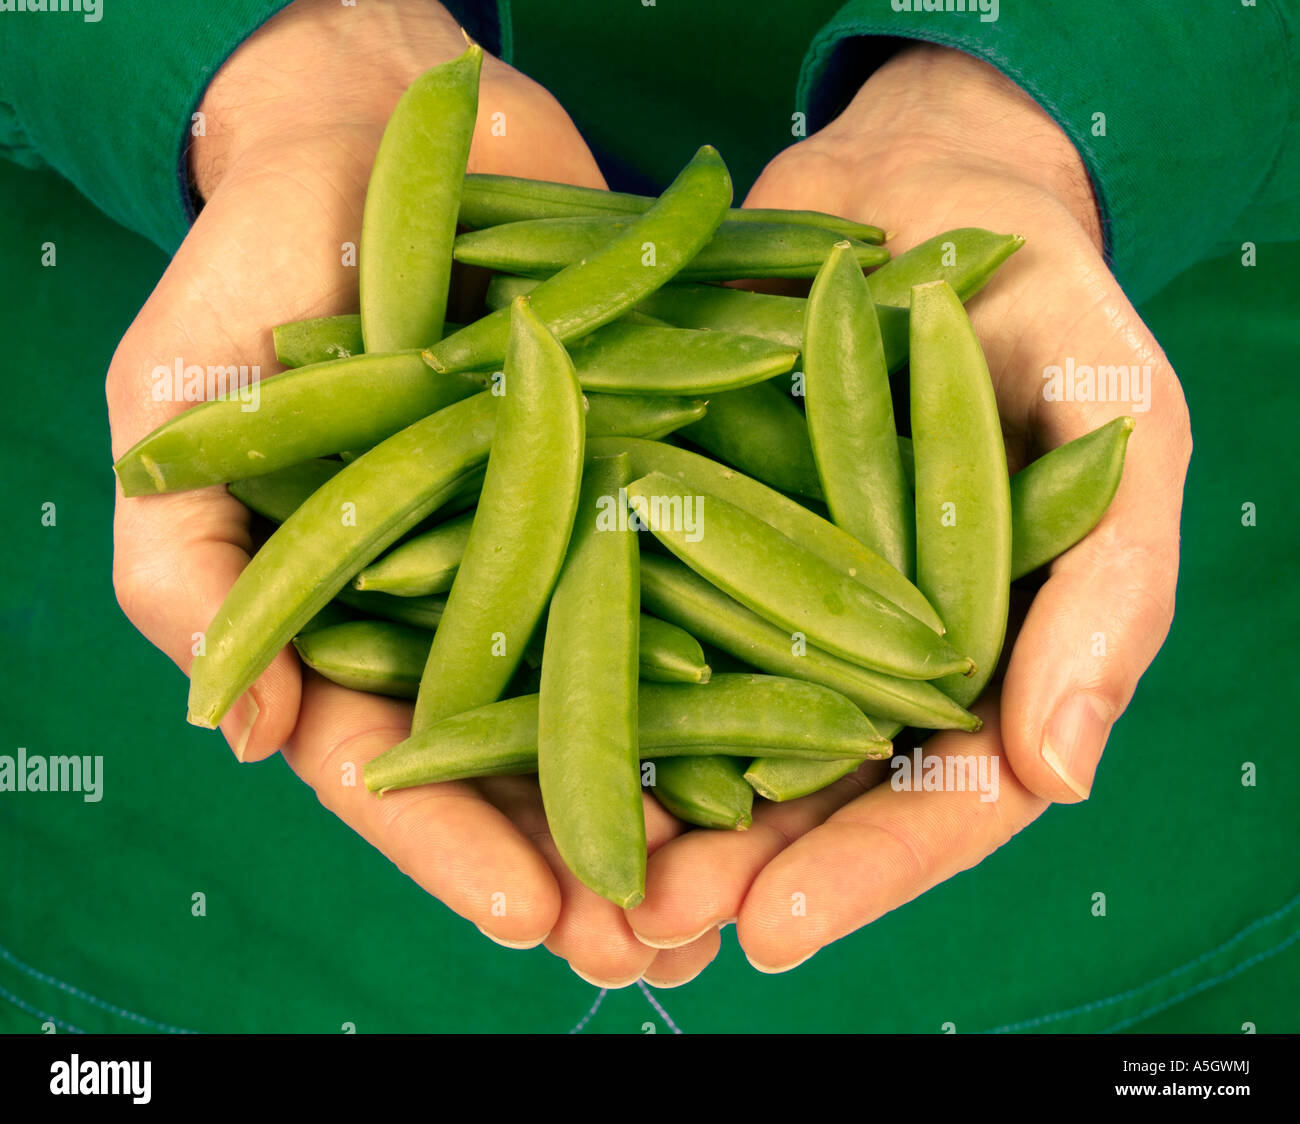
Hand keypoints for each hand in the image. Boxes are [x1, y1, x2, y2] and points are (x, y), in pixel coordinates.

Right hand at [106, 0, 674, 977]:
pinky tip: (804, 716)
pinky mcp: (646, 470)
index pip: (395, 760)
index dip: (451, 845)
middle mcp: (470, 591)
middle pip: (526, 751)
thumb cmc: (257, 257)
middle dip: (587, 851)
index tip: (529, 915)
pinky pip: (700, 565)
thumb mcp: (175, 399)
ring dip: (681, 784)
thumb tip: (238, 737)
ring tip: (745, 883)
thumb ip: (186, 562)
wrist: (392, 126)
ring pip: (626, 685)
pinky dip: (745, 635)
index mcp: (355, 609)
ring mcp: (563, 535)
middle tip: (662, 945)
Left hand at [626, 43, 1191, 974]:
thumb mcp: (1115, 418)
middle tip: (635, 932)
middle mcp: (869, 652)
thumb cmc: (1045, 299)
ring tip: (562, 880)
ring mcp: (772, 597)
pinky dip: (583, 673)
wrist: (922, 185)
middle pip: (802, 798)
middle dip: (722, 874)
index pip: (937, 800)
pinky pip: (636, 616)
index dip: (865, 874)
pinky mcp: (688, 534)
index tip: (778, 932)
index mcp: (983, 657)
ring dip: (638, 809)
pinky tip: (511, 730)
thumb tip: (1062, 773)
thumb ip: (1104, 590)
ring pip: (704, 732)